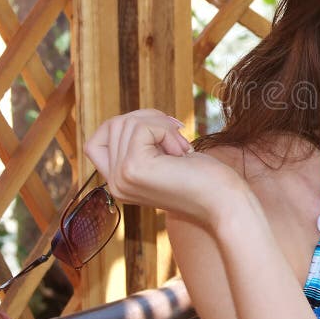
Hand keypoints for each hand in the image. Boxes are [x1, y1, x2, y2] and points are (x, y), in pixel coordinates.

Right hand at [84, 109, 238, 227]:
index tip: (160, 131)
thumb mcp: (164, 157)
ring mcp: (120, 178)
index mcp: (119, 184)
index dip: (124, 126)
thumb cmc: (204, 178)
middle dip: (150, 120)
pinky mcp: (133, 168)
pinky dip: (166, 131)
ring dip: (161, 126)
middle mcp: (114, 184)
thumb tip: (136, 116)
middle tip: (178, 138)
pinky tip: (181, 152)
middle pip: (113, 125)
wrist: (224, 201)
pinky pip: (142, 127)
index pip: (95, 143)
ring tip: (181, 148)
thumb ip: (143, 144)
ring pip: (126, 122)